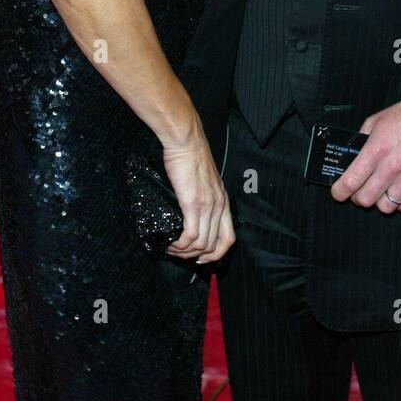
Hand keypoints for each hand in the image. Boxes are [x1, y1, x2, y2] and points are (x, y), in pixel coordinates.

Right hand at [160, 119, 235, 262]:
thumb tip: (192, 213)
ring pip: (202, 244)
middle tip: (181, 255)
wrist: (185, 141)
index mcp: (224, 202)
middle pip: (214, 246)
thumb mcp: (204, 181)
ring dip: (185, 252)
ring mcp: (208, 206)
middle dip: (196, 257)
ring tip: (172, 249)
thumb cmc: (190, 156)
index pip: (229, 239)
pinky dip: (180, 245)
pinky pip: (191, 235)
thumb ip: (203, 197)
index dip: (216, 254)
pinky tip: (171, 243)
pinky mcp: (193, 204)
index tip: (201, 259)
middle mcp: (219, 206)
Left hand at [329, 101, 400, 214]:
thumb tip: (350, 156)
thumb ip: (361, 139)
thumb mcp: (376, 121)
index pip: (350, 182)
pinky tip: (398, 194)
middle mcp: (391, 168)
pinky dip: (400, 205)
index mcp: (375, 151)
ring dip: (379, 202)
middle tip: (359, 192)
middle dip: (357, 198)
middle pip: (365, 199)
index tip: (338, 192)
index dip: (339, 192)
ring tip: (380, 193)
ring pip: (386, 207)